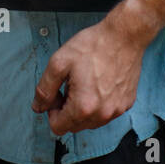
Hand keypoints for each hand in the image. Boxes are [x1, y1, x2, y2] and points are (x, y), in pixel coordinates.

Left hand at [31, 13, 151, 136]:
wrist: (124, 36)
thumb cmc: (94, 46)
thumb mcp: (59, 63)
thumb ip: (45, 89)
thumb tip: (38, 107)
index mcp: (83, 107)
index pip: (58, 127)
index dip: (52, 111)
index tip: (58, 93)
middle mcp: (102, 114)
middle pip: (74, 127)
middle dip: (67, 111)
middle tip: (70, 86)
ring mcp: (117, 110)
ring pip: (91, 123)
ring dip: (83, 109)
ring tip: (85, 83)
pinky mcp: (126, 103)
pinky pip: (106, 114)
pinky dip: (99, 104)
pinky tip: (99, 83)